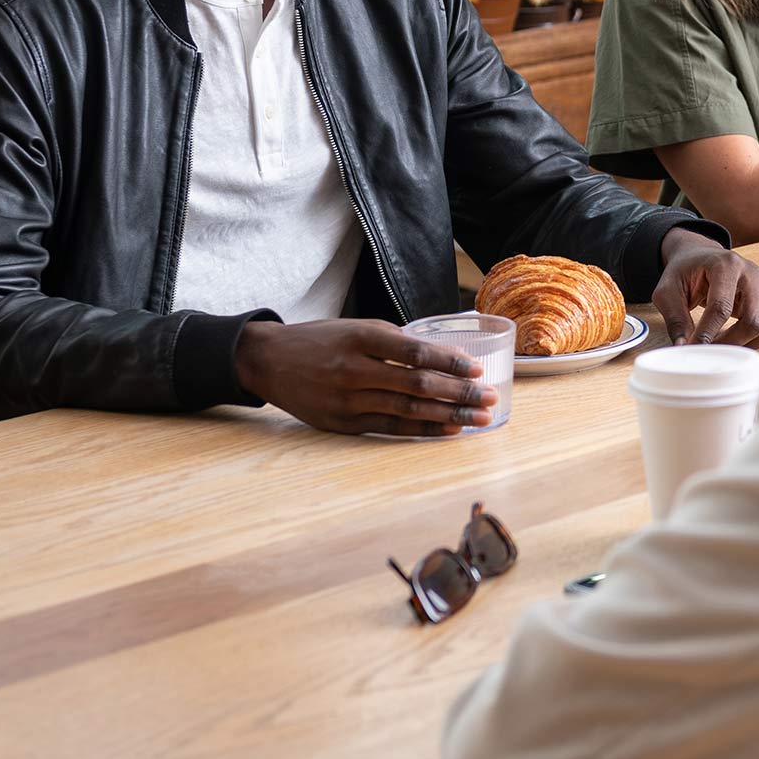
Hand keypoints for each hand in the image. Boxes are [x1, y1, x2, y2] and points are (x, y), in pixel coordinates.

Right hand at [234, 319, 497, 436]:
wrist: (269, 361)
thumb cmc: (321, 340)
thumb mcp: (357, 328)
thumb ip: (395, 342)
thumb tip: (443, 358)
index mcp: (361, 337)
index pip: (415, 352)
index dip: (449, 363)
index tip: (476, 370)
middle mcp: (354, 369)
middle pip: (417, 384)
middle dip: (459, 393)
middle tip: (490, 399)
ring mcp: (347, 400)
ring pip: (407, 411)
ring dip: (448, 416)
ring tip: (478, 419)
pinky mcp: (342, 423)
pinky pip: (389, 428)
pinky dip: (422, 430)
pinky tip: (448, 430)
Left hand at [653, 228, 758, 348]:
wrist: (700, 255)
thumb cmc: (684, 272)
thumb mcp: (667, 290)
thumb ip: (675, 319)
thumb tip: (683, 348)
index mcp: (726, 264)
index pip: (721, 308)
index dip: (707, 334)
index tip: (693, 351)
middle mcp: (752, 273)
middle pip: (752, 322)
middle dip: (730, 344)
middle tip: (708, 351)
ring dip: (752, 343)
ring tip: (727, 345)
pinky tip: (743, 341)